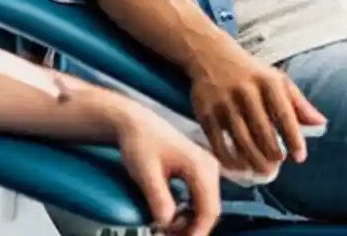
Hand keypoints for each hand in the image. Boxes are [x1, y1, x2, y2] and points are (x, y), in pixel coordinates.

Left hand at [112, 102, 220, 235]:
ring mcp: (207, 167)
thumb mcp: (145, 172)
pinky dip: (189, 210)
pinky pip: (201, 197)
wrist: (135, 122)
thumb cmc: (139, 143)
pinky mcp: (201, 170)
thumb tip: (167, 223)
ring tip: (167, 226)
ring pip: (207, 205)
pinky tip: (172, 213)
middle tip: (168, 234)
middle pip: (211, 209)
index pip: (209, 209)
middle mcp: (210, 166)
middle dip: (192, 228)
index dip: (198, 232)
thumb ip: (158, 198)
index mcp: (200, 166)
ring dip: (190, 221)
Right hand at [189, 45, 325, 178]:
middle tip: (277, 165)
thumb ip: (299, 103)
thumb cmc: (251, 73)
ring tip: (262, 169)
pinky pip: (218, 142)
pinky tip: (239, 165)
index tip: (300, 157)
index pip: (284, 114)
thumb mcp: (277, 80)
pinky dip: (229, 159)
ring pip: (241, 140)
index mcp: (267, 82)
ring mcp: (223, 102)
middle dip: (272, 154)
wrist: (210, 55)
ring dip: (254, 160)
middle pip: (262, 131)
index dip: (294, 138)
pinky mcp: (205, 112)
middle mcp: (245, 91)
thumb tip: (321, 123)